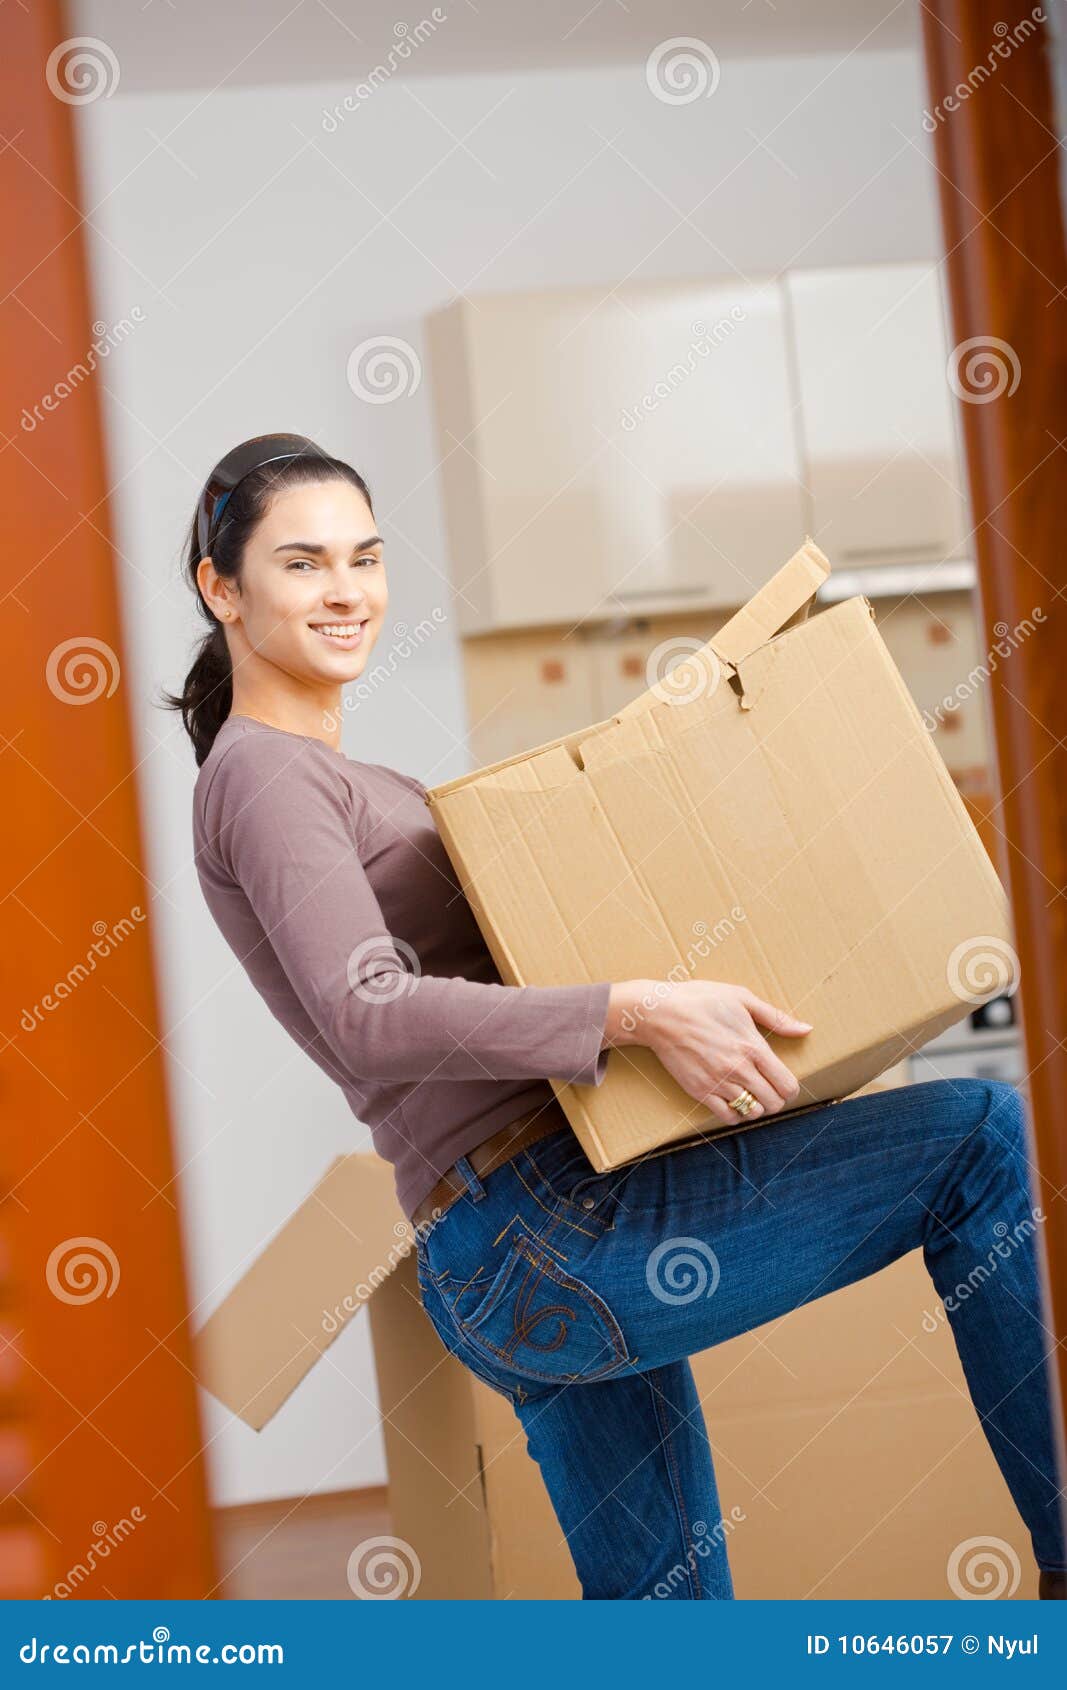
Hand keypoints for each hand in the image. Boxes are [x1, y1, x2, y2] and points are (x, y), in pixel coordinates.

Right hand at [606, 978, 810, 1125]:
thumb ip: (776, 1017)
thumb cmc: (701, 1000)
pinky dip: (735, 1114)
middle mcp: (739, 1069)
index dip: (790, 1089)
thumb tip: (807, 1029)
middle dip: (776, 1099)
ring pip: (752, 1112)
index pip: (787, 1084)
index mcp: (753, 1047)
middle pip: (773, 1103)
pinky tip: (732, 1100)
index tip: (784, 1083)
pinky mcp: (699, 1091)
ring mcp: (718, 1083)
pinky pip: (727, 1117)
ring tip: (750, 1093)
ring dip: (756, 1106)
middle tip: (768, 1089)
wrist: (659, 1013)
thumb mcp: (742, 998)